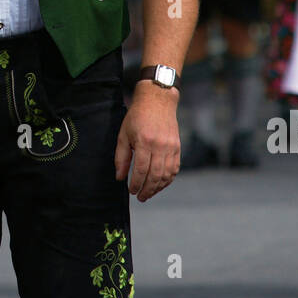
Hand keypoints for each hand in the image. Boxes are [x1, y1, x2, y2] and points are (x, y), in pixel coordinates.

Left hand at [114, 82, 179, 201]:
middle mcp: (160, 145)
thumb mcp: (124, 134)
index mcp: (144, 141)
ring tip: (149, 194)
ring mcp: (171, 147)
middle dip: (147, 190)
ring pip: (166, 174)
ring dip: (158, 188)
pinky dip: (168, 180)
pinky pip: (175, 169)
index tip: (131, 190)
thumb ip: (121, 157)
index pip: (141, 170)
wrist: (157, 100)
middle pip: (155, 175)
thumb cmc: (137, 116)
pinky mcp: (177, 147)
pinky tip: (160, 185)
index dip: (136, 183)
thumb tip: (120, 177)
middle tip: (140, 197)